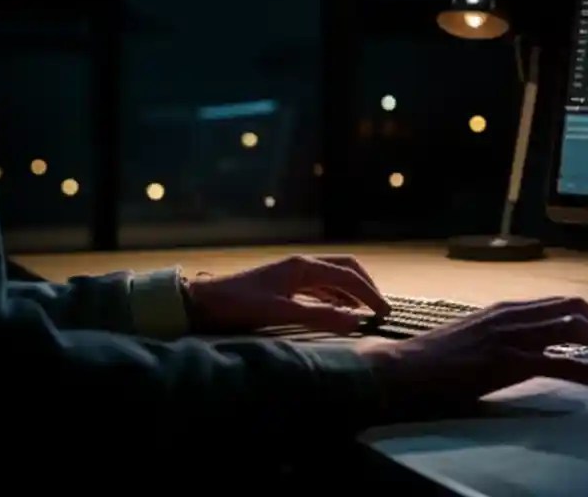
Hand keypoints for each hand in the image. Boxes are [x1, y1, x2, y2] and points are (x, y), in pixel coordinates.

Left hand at [183, 255, 389, 333]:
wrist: (202, 303)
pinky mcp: (285, 285)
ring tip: (364, 311)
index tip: (384, 313)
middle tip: (380, 308)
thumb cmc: (238, 305)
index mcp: (303, 267)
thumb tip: (356, 322)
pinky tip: (338, 312)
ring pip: (333, 277)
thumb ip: (319, 317)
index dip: (370, 294)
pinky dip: (336, 298)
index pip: (349, 276)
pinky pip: (320, 287)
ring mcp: (293, 274)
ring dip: (352, 292)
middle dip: (366, 286)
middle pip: (345, 268)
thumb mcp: (279, 313)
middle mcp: (302, 265)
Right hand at [356, 296, 587, 412]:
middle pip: (578, 309)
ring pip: (576, 330)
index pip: (566, 303)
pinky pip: (562, 364)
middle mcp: (514, 314)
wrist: (403, 369)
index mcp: (509, 309)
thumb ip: (511, 338)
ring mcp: (511, 336)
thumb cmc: (437, 361)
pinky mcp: (506, 361)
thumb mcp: (481, 339)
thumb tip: (542, 349)